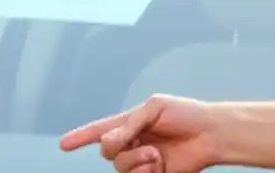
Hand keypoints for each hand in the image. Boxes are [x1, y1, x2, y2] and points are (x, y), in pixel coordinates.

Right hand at [59, 94, 220, 172]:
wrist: (211, 134)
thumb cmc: (187, 114)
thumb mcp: (154, 108)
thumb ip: (128, 125)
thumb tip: (107, 143)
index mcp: (131, 123)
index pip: (100, 130)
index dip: (80, 136)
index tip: (63, 144)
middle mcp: (133, 143)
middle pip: (107, 152)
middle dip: (120, 148)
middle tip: (144, 144)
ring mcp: (142, 161)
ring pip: (120, 167)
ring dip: (136, 161)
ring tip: (156, 155)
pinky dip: (145, 172)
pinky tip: (160, 164)